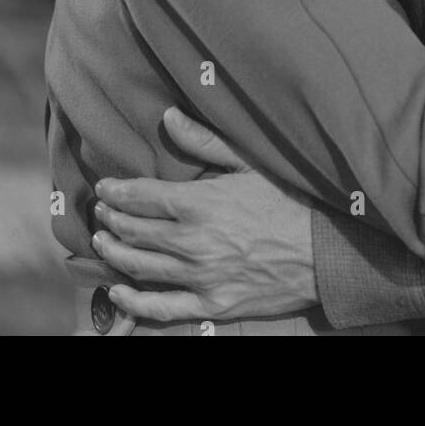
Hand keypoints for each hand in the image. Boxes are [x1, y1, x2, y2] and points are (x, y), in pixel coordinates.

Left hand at [91, 109, 317, 322]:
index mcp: (201, 204)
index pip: (144, 197)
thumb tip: (169, 116)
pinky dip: (133, 302)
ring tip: (102, 241)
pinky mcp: (211, 305)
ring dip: (115, 253)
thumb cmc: (289, 202)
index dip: (118, 192)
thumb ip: (205, 142)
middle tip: (101, 212)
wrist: (324, 253)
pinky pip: (161, 309)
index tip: (104, 188)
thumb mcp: (249, 163)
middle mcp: (193, 242)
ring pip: (141, 266)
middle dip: (112, 220)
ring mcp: (200, 277)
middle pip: (136, 231)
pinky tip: (117, 291)